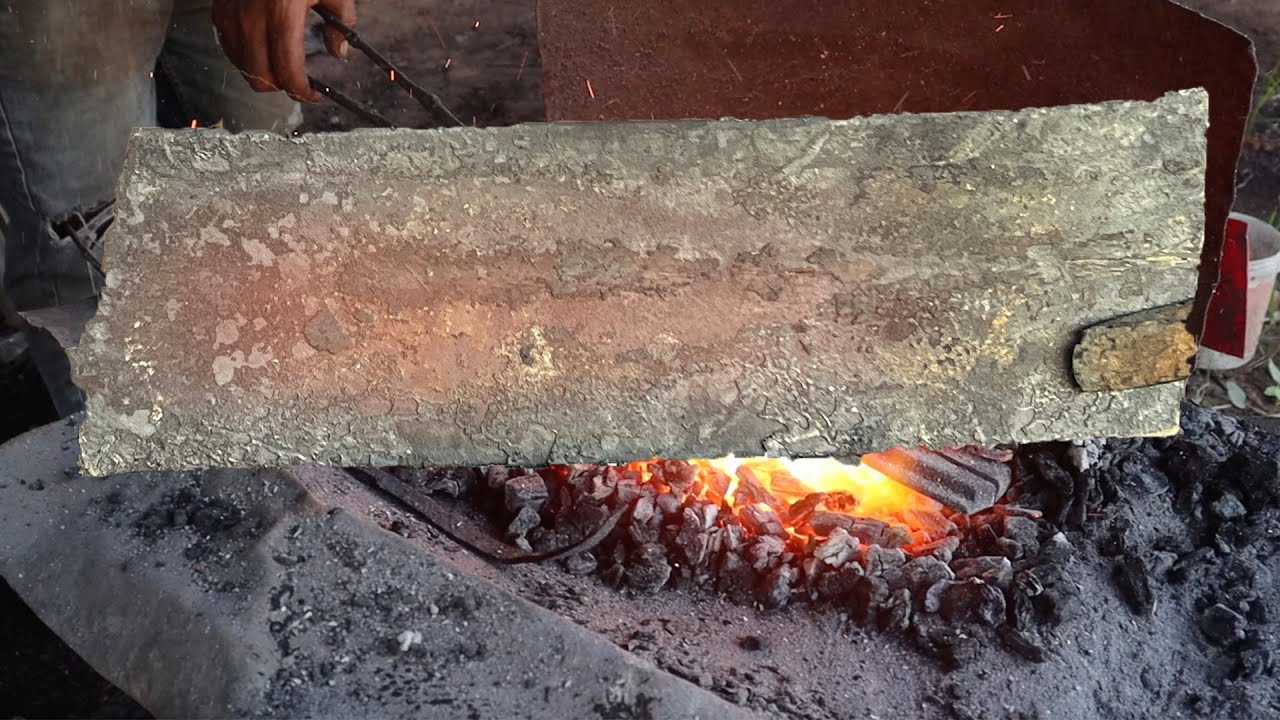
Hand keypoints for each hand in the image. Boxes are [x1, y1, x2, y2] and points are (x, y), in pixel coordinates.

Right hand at [212, 0, 355, 101]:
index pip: (287, 72)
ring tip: (281, 65)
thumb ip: (341, 23)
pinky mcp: (219, 10)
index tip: (314, 94)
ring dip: (263, 73)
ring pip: (242, 67)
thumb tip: (340, 52)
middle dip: (281, 87)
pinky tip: (263, 50)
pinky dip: (246, 57)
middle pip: (260, 78)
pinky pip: (229, 48)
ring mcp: (230, 15)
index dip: (302, 92)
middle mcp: (251, 19)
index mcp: (282, 15)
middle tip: (298, 82)